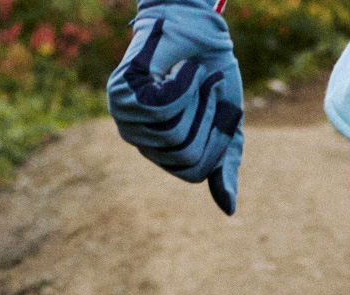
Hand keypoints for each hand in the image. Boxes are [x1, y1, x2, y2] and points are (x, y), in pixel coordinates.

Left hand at [107, 0, 244, 215]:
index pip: (190, 171)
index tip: (220, 109)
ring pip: (171, 132)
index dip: (215, 142)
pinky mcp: (120, 92)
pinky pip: (160, 106)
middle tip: (205, 86)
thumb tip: (229, 211)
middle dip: (206, 117)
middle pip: (182, 154)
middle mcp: (137, 138)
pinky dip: (182, 83)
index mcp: (160, 150)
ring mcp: (124, 117)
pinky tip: (179, 67)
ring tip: (193, 74)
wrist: (198, 27)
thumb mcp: (226, 124)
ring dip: (195, 97)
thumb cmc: (211, 73)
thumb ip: (224, 165)